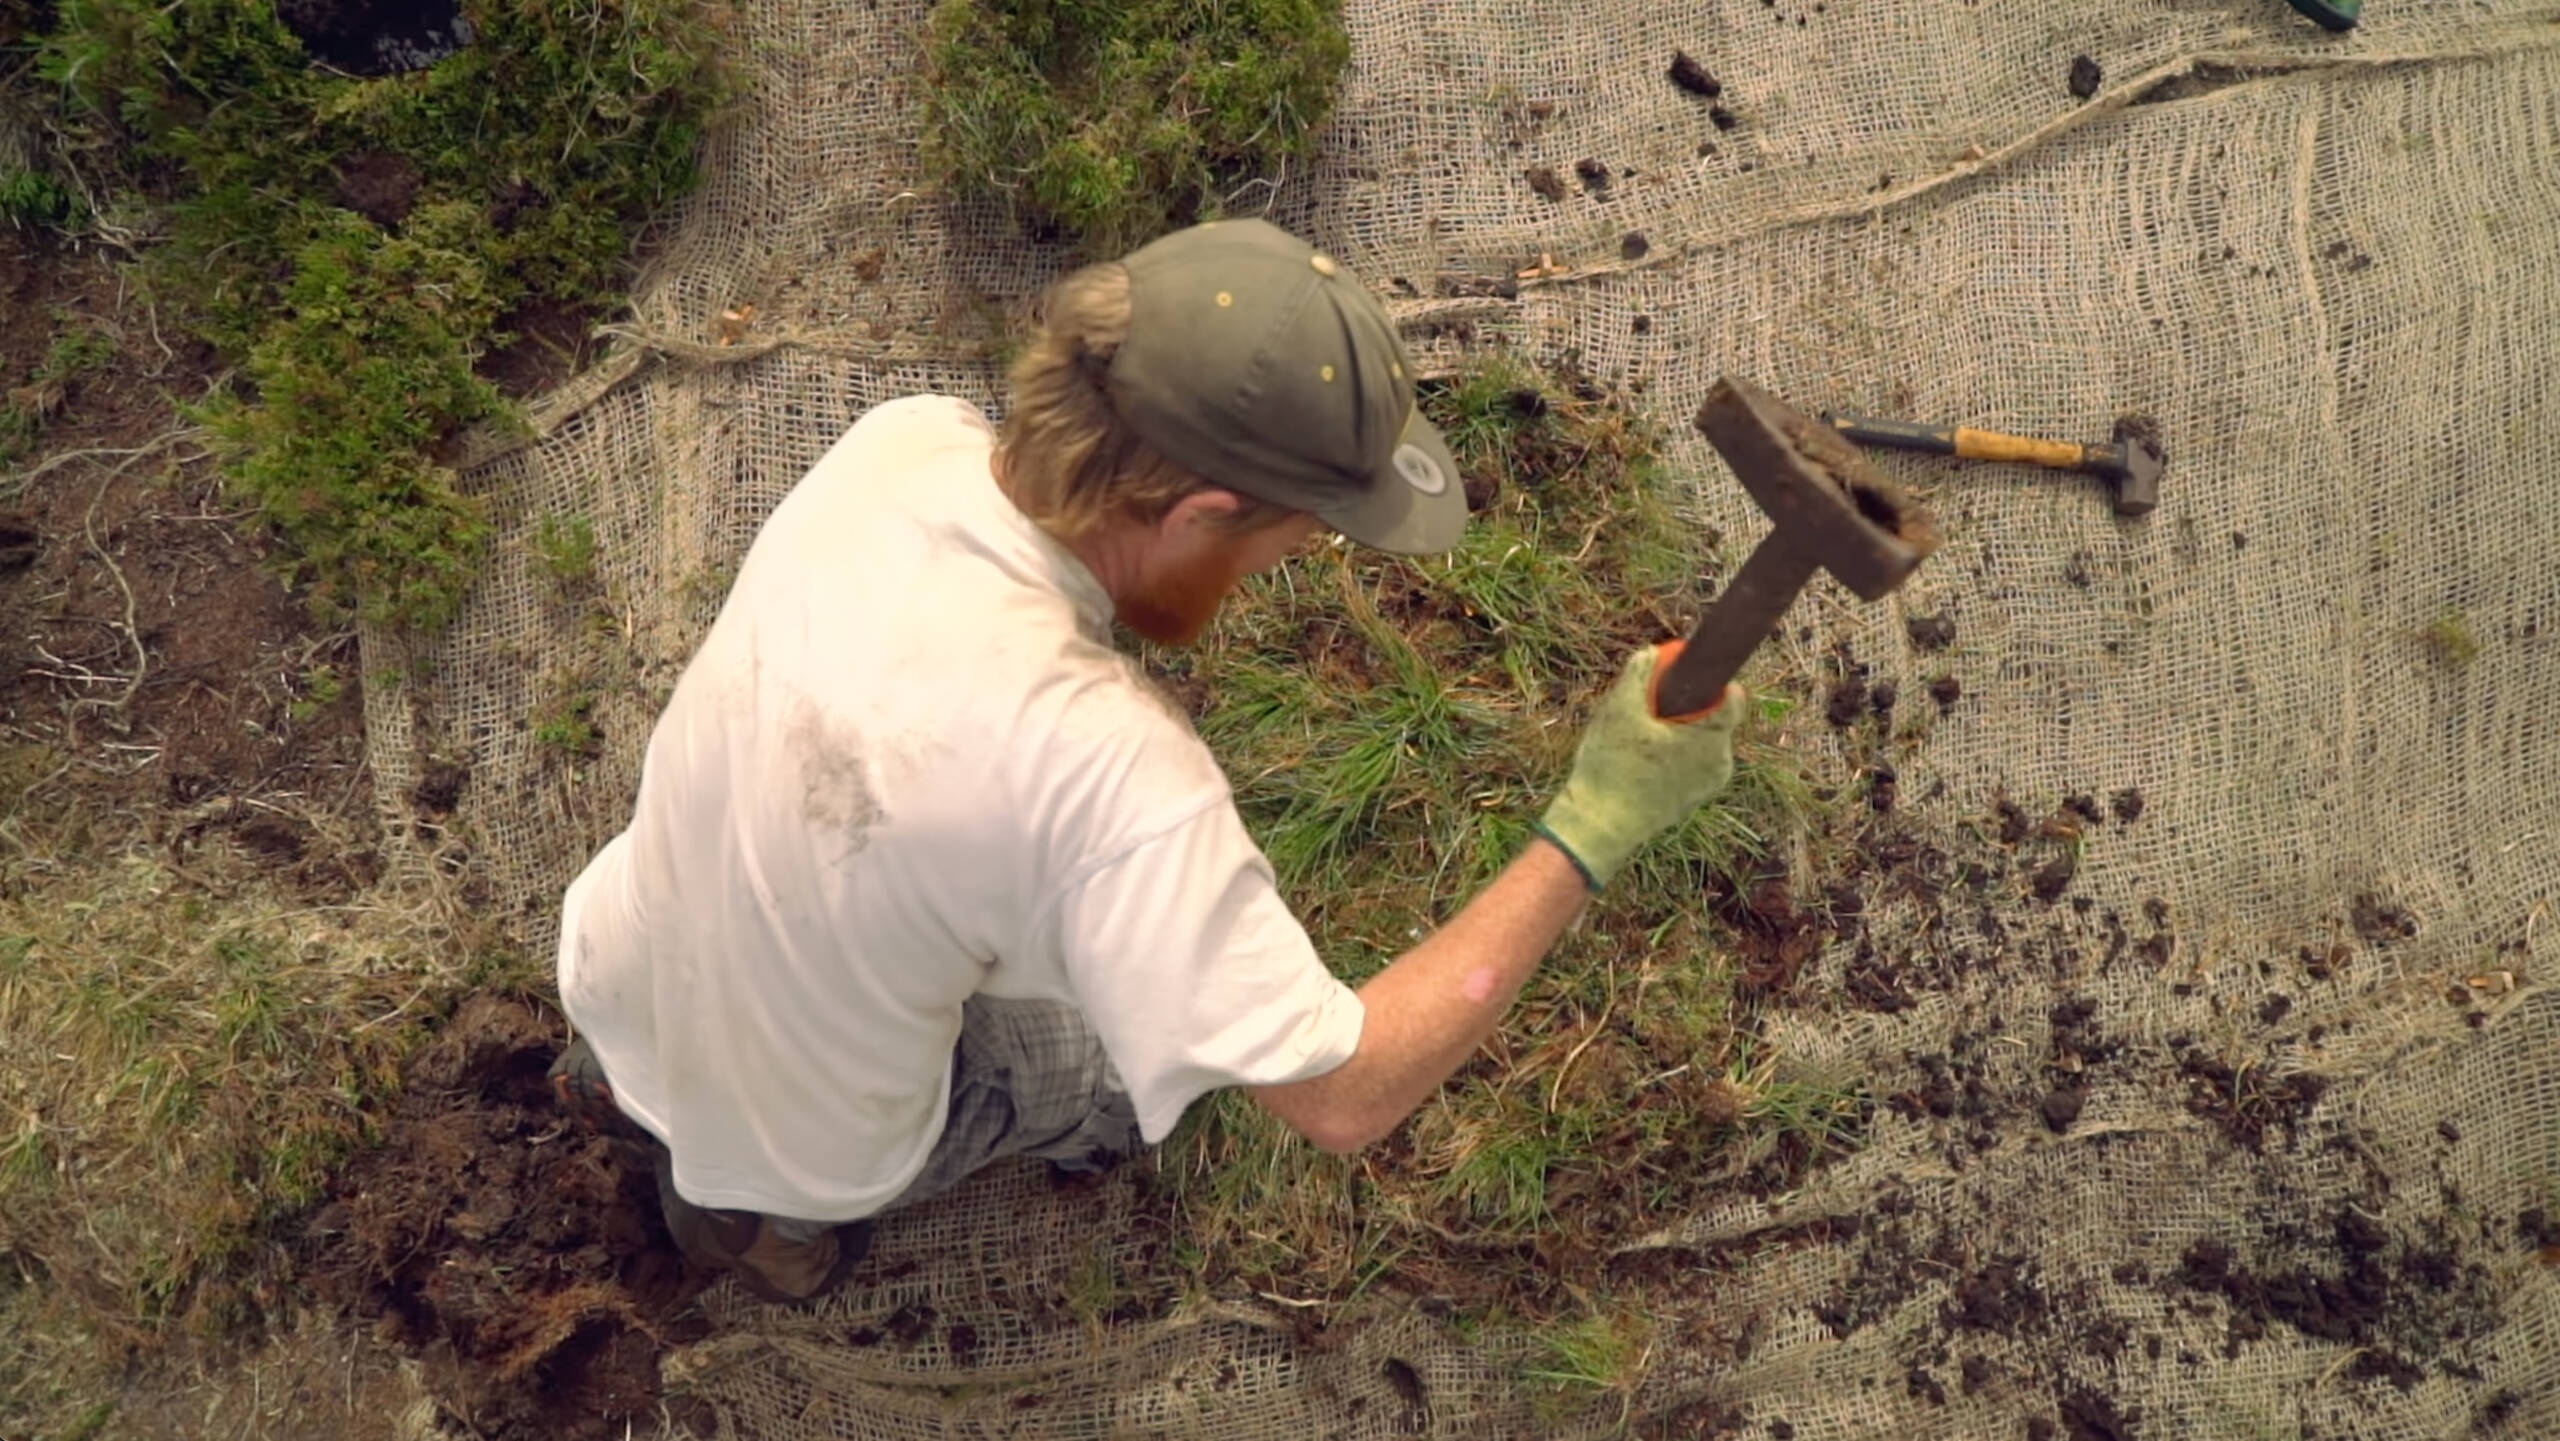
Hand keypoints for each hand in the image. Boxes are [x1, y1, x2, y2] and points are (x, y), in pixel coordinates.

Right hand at [1532, 643, 1741, 889]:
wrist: (1600, 826)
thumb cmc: (1611, 769)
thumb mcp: (1618, 711)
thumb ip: (1637, 675)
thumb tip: (1651, 652)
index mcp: (1711, 739)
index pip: (1734, 698)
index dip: (1713, 681)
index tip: (1686, 678)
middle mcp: (1720, 763)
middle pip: (1713, 718)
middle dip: (1686, 707)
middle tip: (1652, 708)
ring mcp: (1709, 784)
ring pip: (1701, 742)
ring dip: (1678, 732)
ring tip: (1642, 738)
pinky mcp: (1694, 799)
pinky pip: (1692, 763)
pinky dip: (1674, 754)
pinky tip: (1642, 759)